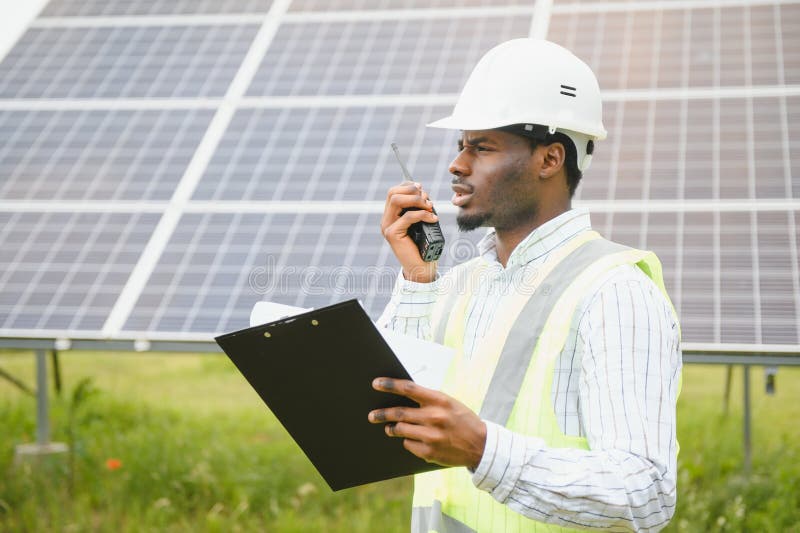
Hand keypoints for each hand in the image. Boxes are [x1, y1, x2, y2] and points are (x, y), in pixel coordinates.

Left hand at [368, 378, 485, 469]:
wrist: (481, 445)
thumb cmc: (462, 420)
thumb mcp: (449, 403)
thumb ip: (427, 399)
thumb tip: (401, 395)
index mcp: (439, 400)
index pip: (408, 389)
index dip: (390, 385)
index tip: (376, 384)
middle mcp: (434, 417)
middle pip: (399, 413)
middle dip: (382, 414)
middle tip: (372, 415)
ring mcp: (431, 436)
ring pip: (400, 429)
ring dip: (392, 428)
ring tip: (390, 427)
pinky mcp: (429, 453)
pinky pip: (408, 444)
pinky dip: (408, 441)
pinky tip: (414, 439)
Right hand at [380, 181, 438, 282]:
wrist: (421, 267)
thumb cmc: (424, 245)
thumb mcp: (422, 222)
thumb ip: (419, 209)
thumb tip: (424, 194)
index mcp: (391, 215)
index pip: (393, 192)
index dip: (408, 186)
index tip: (422, 189)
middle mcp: (386, 220)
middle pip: (393, 193)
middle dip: (412, 191)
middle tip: (427, 199)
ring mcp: (387, 227)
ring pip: (397, 201)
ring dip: (416, 200)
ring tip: (430, 207)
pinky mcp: (392, 234)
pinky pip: (407, 217)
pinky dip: (422, 214)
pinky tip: (433, 218)